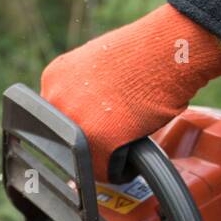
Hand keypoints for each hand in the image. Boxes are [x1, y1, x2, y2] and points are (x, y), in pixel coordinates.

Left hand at [41, 4, 220, 179]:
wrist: (166, 49)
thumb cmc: (145, 52)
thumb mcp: (98, 63)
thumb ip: (83, 89)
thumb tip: (87, 116)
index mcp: (54, 78)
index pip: (59, 117)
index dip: (83, 124)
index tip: (100, 123)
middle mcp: (55, 100)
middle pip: (66, 141)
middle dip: (90, 143)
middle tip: (116, 133)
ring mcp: (72, 122)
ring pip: (82, 159)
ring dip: (102, 158)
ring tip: (125, 142)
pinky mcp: (95, 143)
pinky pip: (103, 172)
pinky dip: (119, 169)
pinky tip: (133, 152)